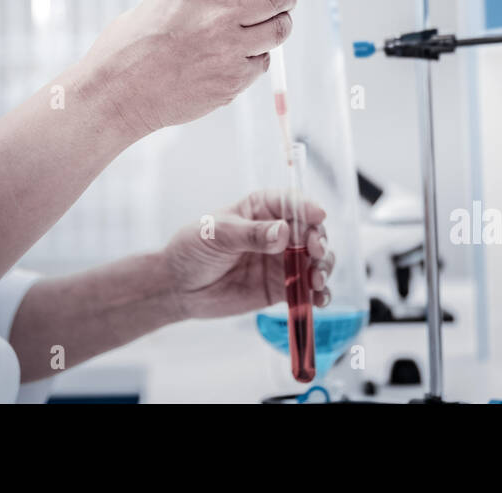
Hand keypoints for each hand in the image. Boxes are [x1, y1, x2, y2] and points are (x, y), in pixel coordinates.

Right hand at [80, 0, 294, 138]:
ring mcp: (229, 49)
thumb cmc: (130, 46)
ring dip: (279, 25)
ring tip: (271, 26)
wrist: (118, 92)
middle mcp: (219, 14)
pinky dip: (257, 57)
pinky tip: (240, 57)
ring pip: (278, 31)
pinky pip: (262, 62)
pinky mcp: (233, 80)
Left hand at [162, 189, 334, 320]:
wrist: (178, 287)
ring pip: (315, 260)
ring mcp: (281, 261)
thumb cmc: (192, 249)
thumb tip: (283, 233)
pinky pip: (307, 290)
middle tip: (315, 253)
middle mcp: (277, 232)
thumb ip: (251, 234)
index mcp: (260, 209)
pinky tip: (319, 300)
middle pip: (311, 231)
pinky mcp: (281, 287)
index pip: (290, 202)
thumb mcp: (217, 235)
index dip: (307, 207)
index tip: (317, 216)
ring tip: (317, 281)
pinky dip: (319, 294)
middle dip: (319, 241)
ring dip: (323, 268)